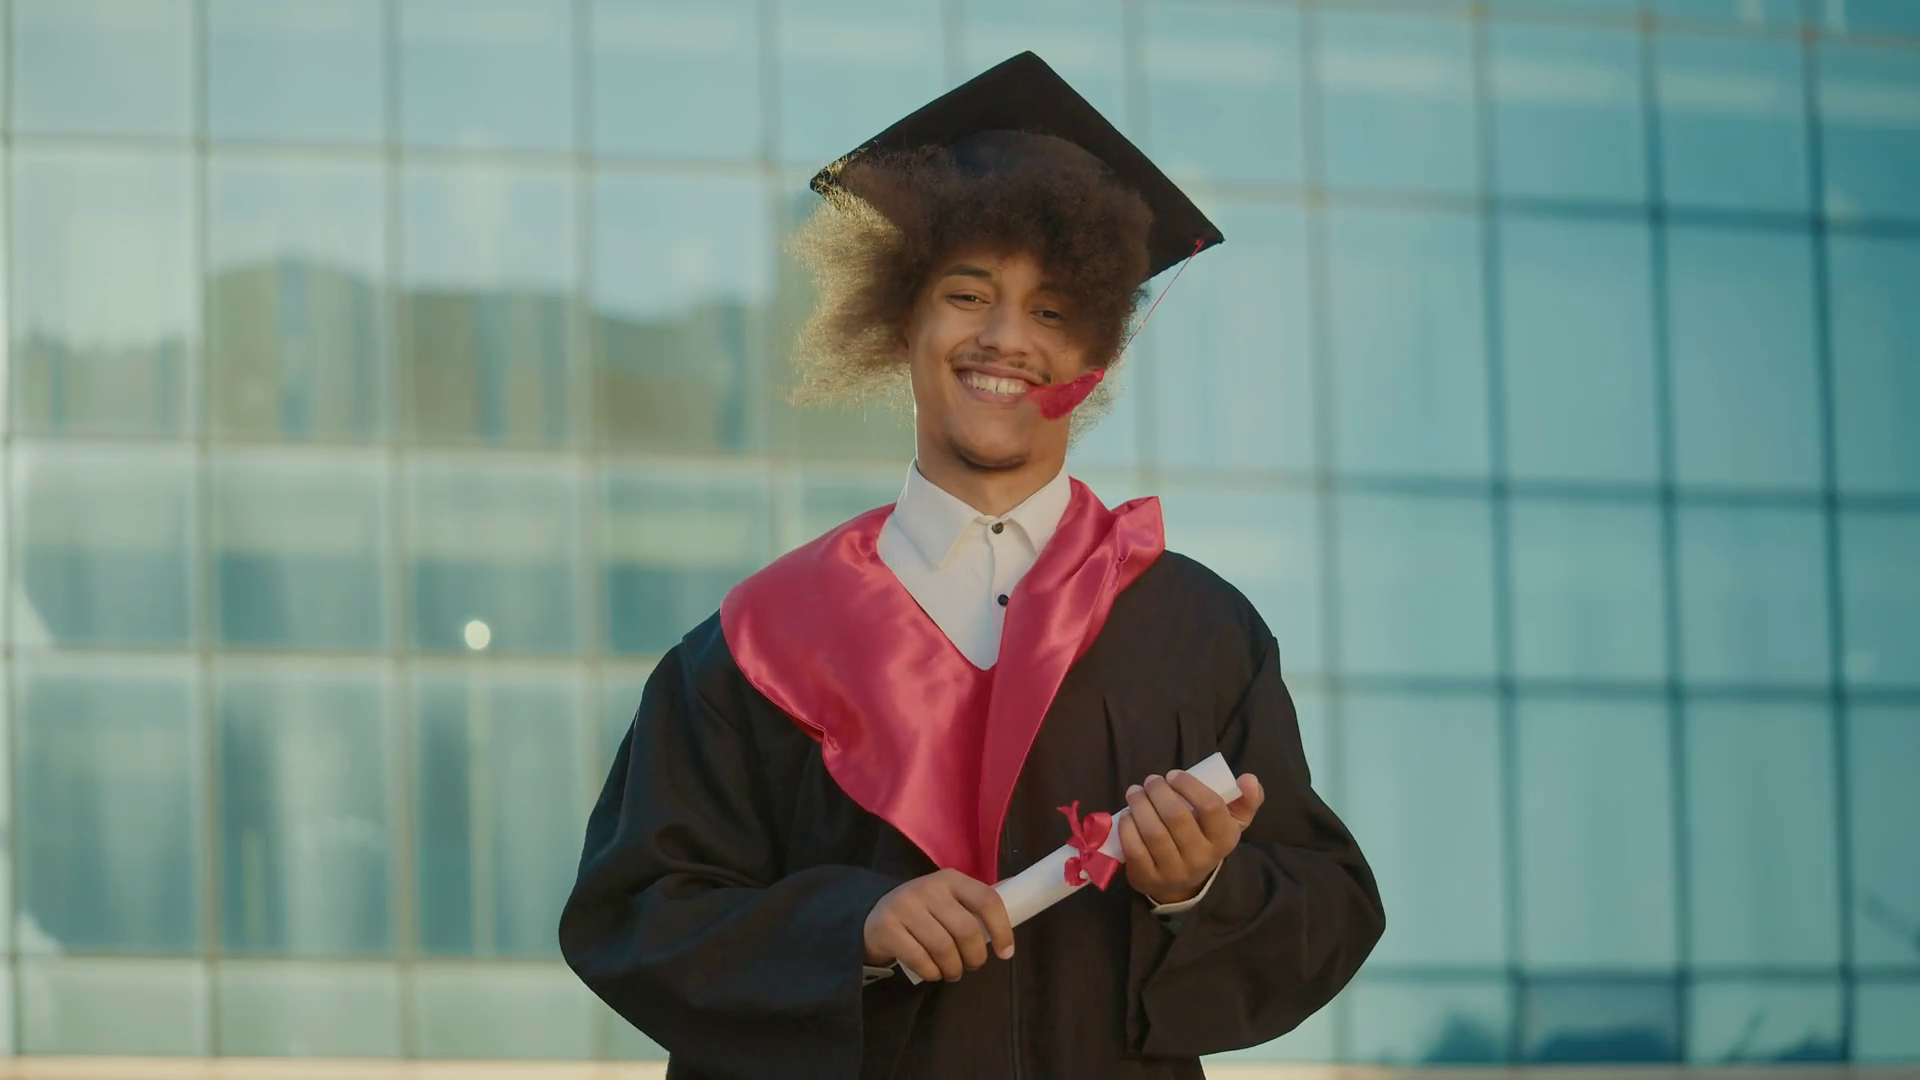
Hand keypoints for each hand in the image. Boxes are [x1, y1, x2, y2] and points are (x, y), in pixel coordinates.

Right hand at [862, 868, 1014, 982]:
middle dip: (975, 957)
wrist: (874, 916)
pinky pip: (920, 960)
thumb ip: (979, 900)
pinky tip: (932, 972)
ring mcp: (904, 906)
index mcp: (950, 879)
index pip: (987, 900)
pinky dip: (932, 973)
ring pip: (943, 948)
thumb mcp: (950, 899)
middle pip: (966, 930)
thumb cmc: (924, 911)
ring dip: (953, 968)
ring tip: (952, 971)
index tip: (1006, 952)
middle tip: (972, 965)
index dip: (1002, 929)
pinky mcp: (886, 928)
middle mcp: (927, 888)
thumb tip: (1017, 893)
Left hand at [1119, 770, 1264, 904]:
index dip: (1188, 785)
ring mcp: (1174, 871)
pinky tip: (1127, 814)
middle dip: (1158, 791)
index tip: (1173, 775)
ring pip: (1153, 831)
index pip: (1210, 806)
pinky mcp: (1149, 878)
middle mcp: (1201, 858)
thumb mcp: (1231, 822)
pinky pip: (1134, 849)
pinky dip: (1127, 827)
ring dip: (1139, 804)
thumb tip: (1249, 779)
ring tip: (1135, 792)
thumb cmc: (1205, 839)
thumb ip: (1246, 799)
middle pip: (1176, 816)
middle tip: (1151, 780)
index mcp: (1224, 839)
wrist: (1184, 882)